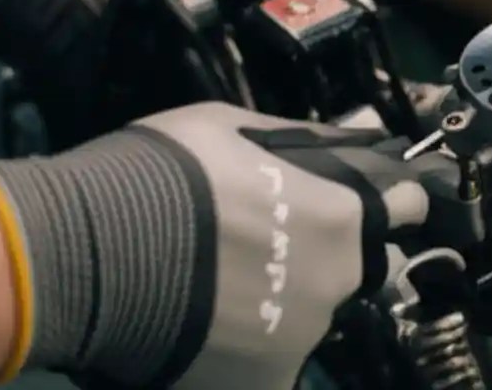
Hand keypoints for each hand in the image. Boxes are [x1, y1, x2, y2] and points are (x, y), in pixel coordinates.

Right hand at [0, 102, 425, 389]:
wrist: (84, 250)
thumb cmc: (162, 173)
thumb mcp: (234, 127)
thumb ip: (300, 140)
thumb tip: (350, 138)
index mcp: (341, 216)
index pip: (406, 207)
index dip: (397, 200)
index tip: (385, 200)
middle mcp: (337, 282)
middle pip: (357, 267)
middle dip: (328, 254)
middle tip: (269, 244)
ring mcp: (300, 339)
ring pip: (312, 316)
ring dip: (287, 302)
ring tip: (224, 290)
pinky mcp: (263, 383)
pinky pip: (273, 365)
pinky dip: (251, 351)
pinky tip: (212, 332)